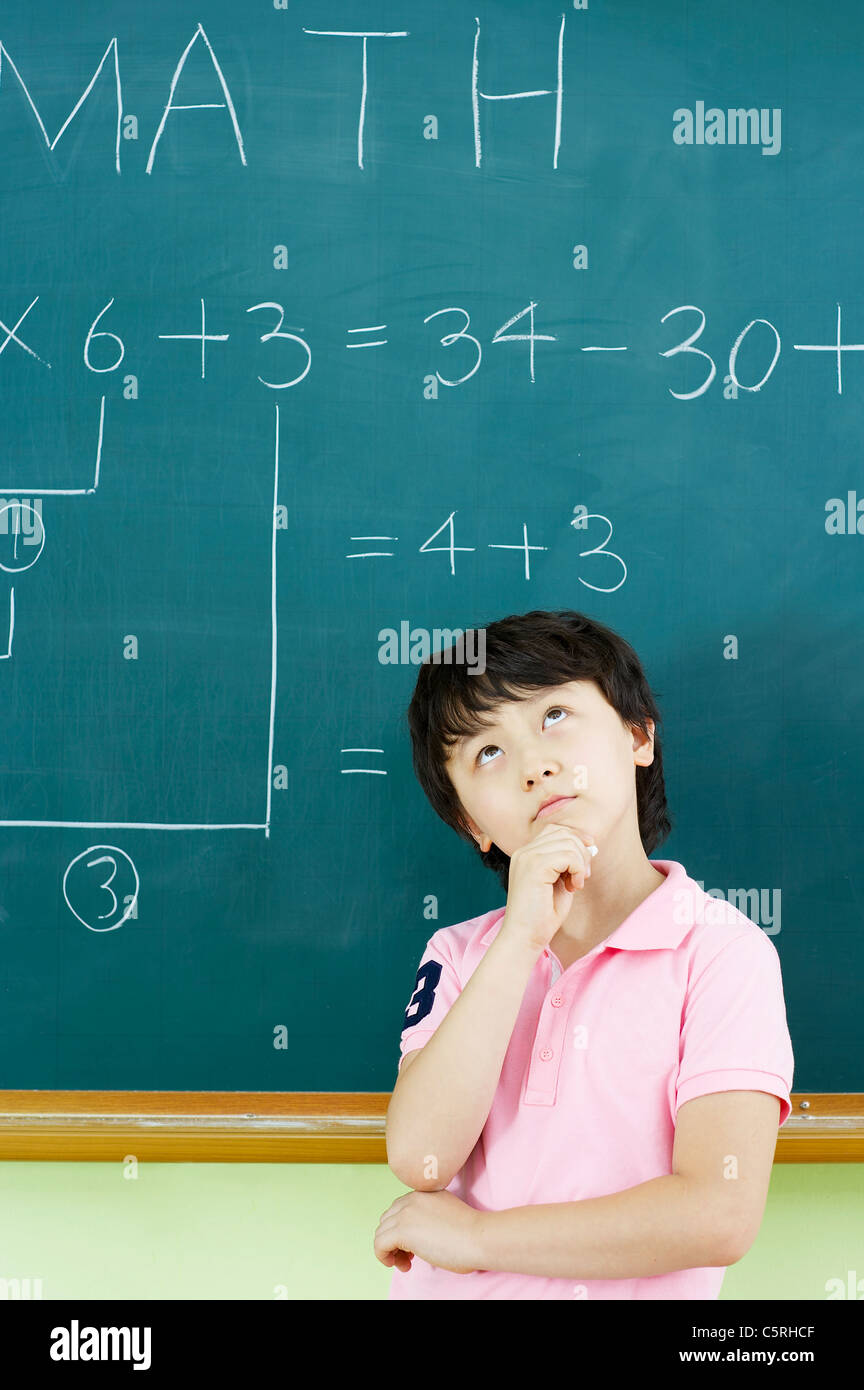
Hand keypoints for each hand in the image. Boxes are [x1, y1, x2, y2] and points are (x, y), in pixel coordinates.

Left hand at [374, 1190, 483, 1274]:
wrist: (479, 1237)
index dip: (402, 1230)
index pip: (399, 1210)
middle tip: (410, 1257)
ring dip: (390, 1250)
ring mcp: (405, 1213)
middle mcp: (411, 1198)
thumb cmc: (471, 1233)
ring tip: (406, 1263)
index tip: (414, 1247)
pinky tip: (403, 1265)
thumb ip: (430, 1216)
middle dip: (394, 1240)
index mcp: (423, 1193)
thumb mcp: (446, 1214)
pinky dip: (384, 1257)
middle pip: (387, 1220)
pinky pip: (379, 1245)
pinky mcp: (402, 1230)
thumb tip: (417, 1234)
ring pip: (381, 1232)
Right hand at [502, 819, 596, 953]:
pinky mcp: (534, 866)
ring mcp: (527, 857)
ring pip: (568, 842)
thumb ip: (569, 862)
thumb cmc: (542, 915)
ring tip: (576, 884)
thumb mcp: (558, 882)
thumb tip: (590, 844)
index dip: (576, 838)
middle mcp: (524, 851)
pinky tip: (573, 887)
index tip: (589, 855)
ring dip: (581, 863)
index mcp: (526, 854)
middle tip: (582, 878)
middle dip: (581, 853)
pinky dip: (578, 870)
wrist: (524, 937)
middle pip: (564, 833)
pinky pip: (568, 856)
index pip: (555, 830)